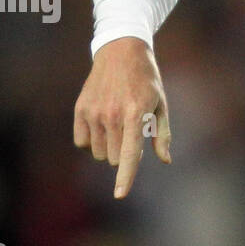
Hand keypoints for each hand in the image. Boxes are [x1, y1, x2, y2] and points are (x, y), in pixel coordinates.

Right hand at [73, 37, 170, 198]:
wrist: (121, 50)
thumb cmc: (147, 80)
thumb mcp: (161, 104)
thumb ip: (162, 134)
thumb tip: (164, 160)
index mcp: (135, 114)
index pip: (129, 154)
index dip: (125, 177)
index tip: (119, 195)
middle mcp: (112, 115)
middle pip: (115, 159)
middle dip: (125, 153)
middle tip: (131, 130)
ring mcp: (93, 112)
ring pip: (99, 153)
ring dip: (109, 147)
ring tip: (117, 122)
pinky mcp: (80, 109)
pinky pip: (82, 143)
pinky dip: (92, 140)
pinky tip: (101, 123)